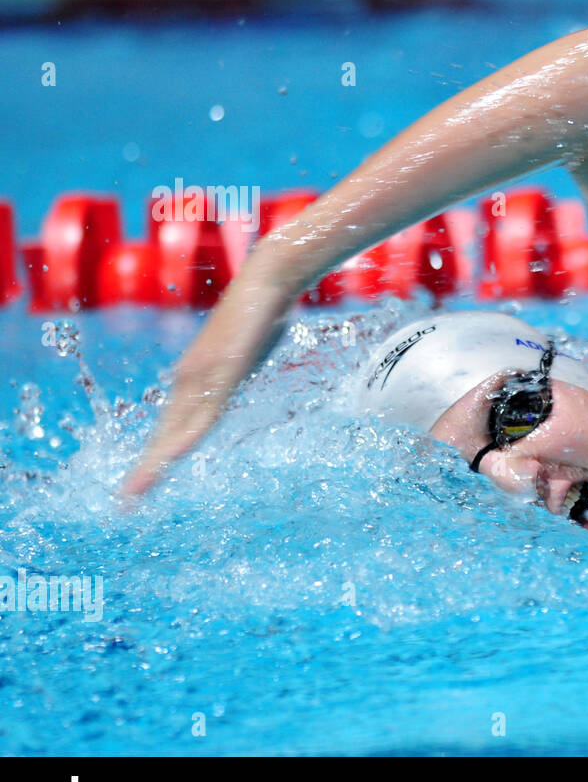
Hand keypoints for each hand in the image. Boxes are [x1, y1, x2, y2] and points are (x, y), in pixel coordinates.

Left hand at [122, 274, 290, 495]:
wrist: (266, 279)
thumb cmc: (260, 314)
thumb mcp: (244, 354)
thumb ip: (235, 372)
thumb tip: (236, 378)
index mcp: (193, 378)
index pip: (169, 426)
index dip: (155, 457)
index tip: (142, 484)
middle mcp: (188, 378)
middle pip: (164, 433)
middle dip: (147, 470)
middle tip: (128, 502)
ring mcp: (204, 375)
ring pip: (178, 428)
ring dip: (157, 462)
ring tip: (139, 491)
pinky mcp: (224, 369)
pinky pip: (207, 410)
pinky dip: (189, 434)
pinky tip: (177, 454)